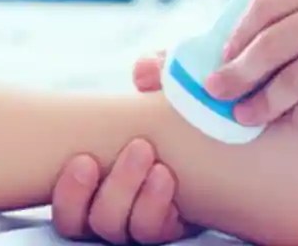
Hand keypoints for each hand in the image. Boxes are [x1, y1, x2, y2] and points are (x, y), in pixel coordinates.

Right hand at [50, 53, 195, 244]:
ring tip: (162, 170)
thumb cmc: (185, 109)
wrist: (228, 129)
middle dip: (114, 189)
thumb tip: (144, 69)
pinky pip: (161, 236)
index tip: (86, 159)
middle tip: (140, 149)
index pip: (69, 208)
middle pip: (93, 224)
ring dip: (142, 202)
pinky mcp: (176, 228)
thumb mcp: (170, 86)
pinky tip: (176, 184)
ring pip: (127, 232)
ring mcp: (144, 222)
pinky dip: (164, 212)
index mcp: (96, 180)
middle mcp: (115, 208)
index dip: (70, 193)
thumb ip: (158, 72)